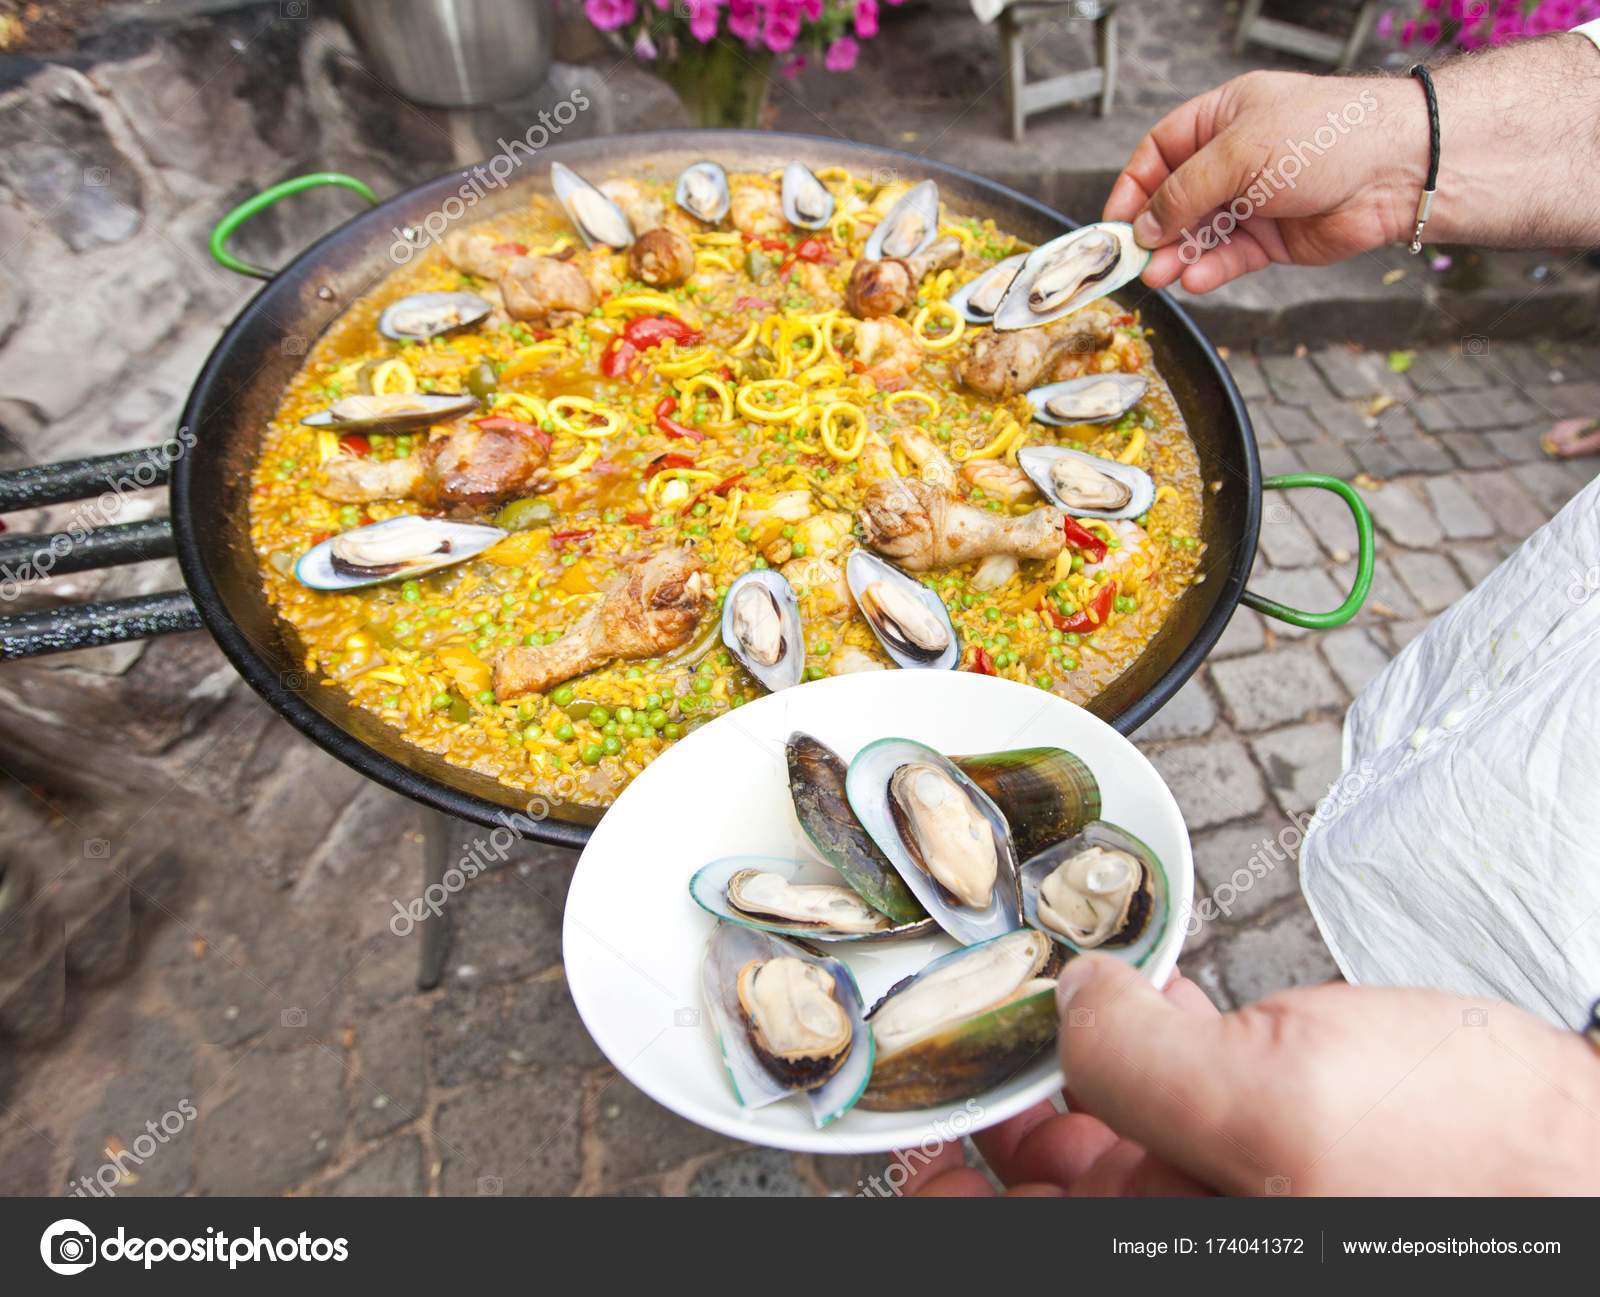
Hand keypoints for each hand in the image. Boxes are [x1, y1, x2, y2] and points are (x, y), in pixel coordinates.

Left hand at [899, 954, 1599, 1195]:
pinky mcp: (1263, 1143)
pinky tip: (1158, 985)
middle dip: (996, 1074)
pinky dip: (1150, 1032)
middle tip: (968, 992)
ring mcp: (1217, 1187)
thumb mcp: (1276, 1106)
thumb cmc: (1465, 1172)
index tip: (895, 1091)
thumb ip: (1140, 1055)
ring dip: (1070, 1041)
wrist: (1583, 1163)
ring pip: (1098, 1116)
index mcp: (1151, 1242)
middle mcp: (1172, 1222)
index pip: (995, 1216)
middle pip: (1034, 1165)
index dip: (932, 1159)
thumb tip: (1065, 998)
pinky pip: (1173, 1090)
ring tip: (1051, 973)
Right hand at [1103, 70, 1423, 294]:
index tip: (1113, 222)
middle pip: (1175, 199)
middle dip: (1153, 230)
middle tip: (1131, 259)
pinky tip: (1196, 278)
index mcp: (1223, 118)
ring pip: (1199, 234)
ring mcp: (1253, 200)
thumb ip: (1185, 191)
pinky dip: (1210, 270)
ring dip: (1178, 256)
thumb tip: (1145, 226)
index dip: (1133, 186)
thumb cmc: (1325, 136)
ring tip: (1160, 276)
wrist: (1395, 170)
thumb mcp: (1239, 152)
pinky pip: (1229, 257)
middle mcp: (1235, 159)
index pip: (1160, 152)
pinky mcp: (1272, 238)